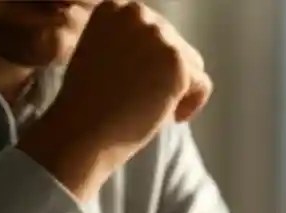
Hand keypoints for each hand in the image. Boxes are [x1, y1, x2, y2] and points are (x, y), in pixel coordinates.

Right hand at [18, 0, 212, 200]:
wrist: (83, 128)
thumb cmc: (91, 102)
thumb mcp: (105, 53)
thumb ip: (133, 43)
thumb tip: (164, 51)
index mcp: (115, 7)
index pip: (156, 30)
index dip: (154, 61)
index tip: (140, 84)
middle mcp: (137, 13)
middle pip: (177, 44)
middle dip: (168, 75)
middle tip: (147, 101)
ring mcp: (158, 35)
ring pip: (193, 64)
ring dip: (180, 89)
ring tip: (154, 108)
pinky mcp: (177, 62)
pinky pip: (203, 84)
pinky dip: (192, 105)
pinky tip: (170, 117)